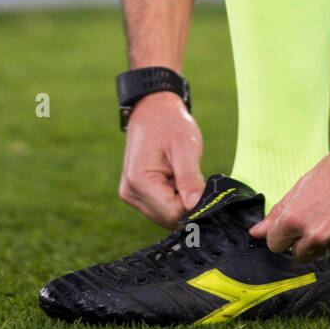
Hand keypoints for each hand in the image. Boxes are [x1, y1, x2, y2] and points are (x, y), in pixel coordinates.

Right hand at [118, 91, 204, 229]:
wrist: (152, 111)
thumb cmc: (170, 124)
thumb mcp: (186, 147)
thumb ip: (190, 179)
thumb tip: (197, 208)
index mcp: (139, 180)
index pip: (173, 212)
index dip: (192, 203)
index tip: (199, 183)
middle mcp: (130, 192)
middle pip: (168, 217)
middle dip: (184, 201)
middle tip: (187, 174)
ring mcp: (130, 195)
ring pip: (165, 216)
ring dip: (178, 200)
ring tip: (177, 173)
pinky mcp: (134, 195)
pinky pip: (160, 209)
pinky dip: (171, 198)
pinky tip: (172, 177)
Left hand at [248, 143, 329, 260]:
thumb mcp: (302, 187)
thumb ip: (277, 214)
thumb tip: (255, 233)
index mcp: (296, 220)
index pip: (276, 245)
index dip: (284, 235)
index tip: (294, 225)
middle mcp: (318, 236)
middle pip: (302, 255)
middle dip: (307, 241)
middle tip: (322, 216)